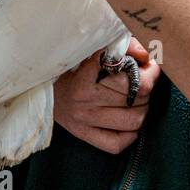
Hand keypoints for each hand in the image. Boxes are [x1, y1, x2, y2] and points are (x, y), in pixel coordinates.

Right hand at [53, 38, 160, 153]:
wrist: (39, 85)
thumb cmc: (69, 64)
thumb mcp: (90, 49)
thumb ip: (120, 46)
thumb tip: (145, 55)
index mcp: (86, 80)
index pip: (132, 81)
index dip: (149, 72)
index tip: (149, 64)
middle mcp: (85, 103)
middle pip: (135, 98)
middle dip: (147, 86)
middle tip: (145, 79)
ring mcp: (85, 122)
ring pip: (133, 121)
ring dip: (143, 108)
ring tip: (138, 99)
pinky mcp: (84, 135)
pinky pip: (116, 144)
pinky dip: (130, 134)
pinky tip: (129, 122)